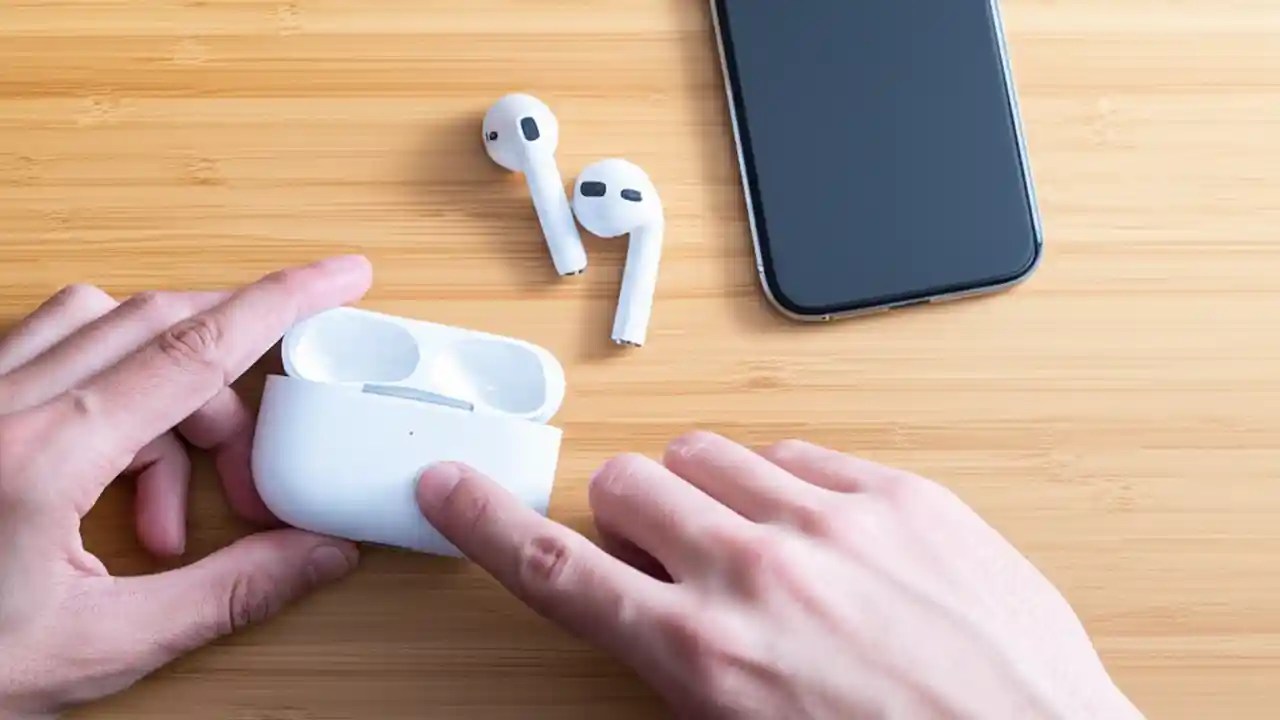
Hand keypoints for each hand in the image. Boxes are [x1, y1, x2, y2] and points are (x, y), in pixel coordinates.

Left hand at [0, 256, 371, 717]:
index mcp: (42, 459)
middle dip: (231, 381)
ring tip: (164, 503)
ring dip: (164, 390)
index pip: (195, 351)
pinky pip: (50, 348)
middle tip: (252, 473)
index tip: (340, 275)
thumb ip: (224, 594)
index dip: (282, 303)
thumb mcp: (100, 647)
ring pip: (102, 327)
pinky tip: (108, 474)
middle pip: (159, 326)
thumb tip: (319, 555)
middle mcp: (1, 406)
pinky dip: (108, 388)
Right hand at [417, 432, 1143, 718]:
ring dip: (705, 492)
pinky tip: (816, 531)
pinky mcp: (900, 494)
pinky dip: (789, 485)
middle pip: (629, 484)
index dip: (486, 523)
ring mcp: (833, 520)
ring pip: (709, 452)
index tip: (453, 487)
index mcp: (705, 654)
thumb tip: (649, 626)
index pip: (557, 568)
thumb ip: (678, 670)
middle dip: (627, 514)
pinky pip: (801, 453)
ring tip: (744, 541)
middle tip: (659, 551)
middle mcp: (758, 572)